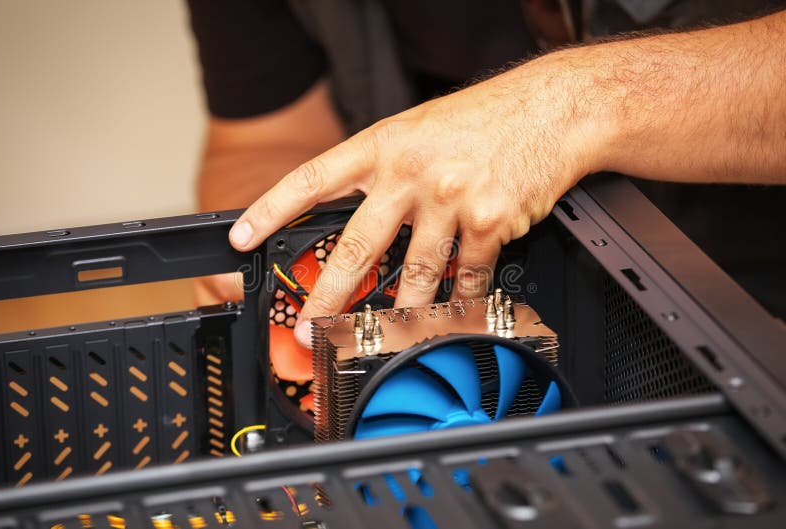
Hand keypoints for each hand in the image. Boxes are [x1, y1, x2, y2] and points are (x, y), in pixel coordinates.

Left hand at [229, 52, 603, 345]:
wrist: (553, 108)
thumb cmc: (485, 118)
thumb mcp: (419, 129)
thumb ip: (384, 170)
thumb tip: (353, 214)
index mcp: (384, 145)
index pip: (312, 179)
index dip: (270, 209)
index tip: (242, 237)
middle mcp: (411, 172)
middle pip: (356, 247)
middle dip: (327, 297)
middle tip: (306, 328)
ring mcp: (450, 198)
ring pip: (413, 274)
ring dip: (398, 312)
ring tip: (383, 333)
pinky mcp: (490, 222)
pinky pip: (466, 276)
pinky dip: (459, 297)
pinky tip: (455, 307)